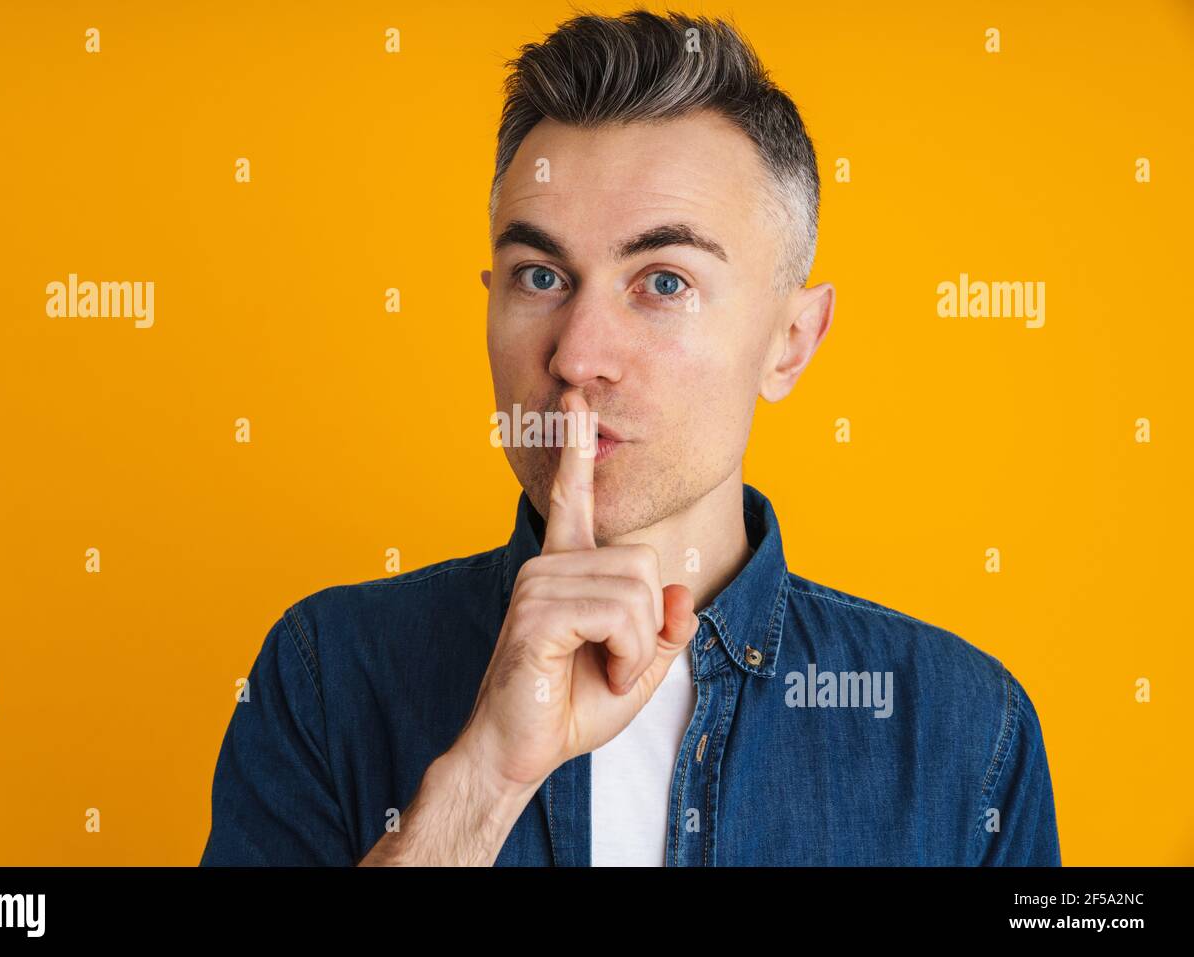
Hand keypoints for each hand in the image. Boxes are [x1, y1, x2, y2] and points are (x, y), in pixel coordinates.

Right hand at [455, 389, 699, 794]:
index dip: (577, 449)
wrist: (517, 752)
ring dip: (635, 648)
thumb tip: (679, 592)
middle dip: (647, 627)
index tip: (575, 402)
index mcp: (566, 569)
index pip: (574, 498)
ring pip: (636, 593)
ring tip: (601, 671)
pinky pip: (617, 617)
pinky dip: (625, 656)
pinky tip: (598, 673)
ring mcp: (538, 585)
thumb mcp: (637, 668)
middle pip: (643, 564)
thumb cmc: (567, 707)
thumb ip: (664, 628)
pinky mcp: (537, 614)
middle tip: (613, 664)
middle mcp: (548, 566)